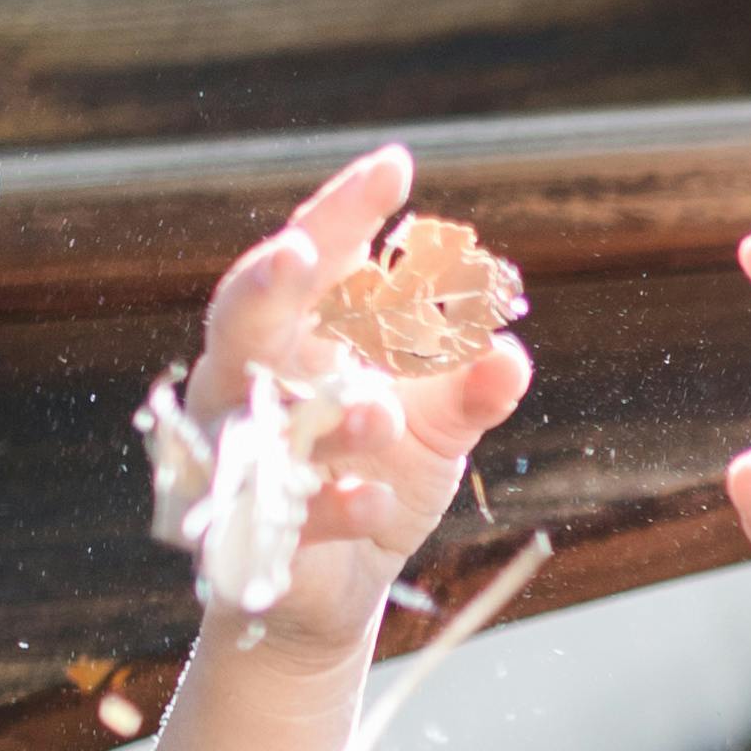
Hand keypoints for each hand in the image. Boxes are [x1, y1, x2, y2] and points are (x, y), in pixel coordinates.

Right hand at [167, 145, 530, 654]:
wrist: (341, 583)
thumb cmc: (381, 471)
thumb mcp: (439, 425)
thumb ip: (473, 388)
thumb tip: (510, 354)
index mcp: (300, 334)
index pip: (313, 256)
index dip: (344, 210)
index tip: (394, 166)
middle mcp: (253, 381)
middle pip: (245, 318)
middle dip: (269, 284)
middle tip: (303, 253)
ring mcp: (240, 454)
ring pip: (263, 422)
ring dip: (326, 416)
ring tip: (379, 414)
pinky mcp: (247, 533)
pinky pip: (287, 514)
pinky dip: (334, 507)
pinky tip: (377, 502)